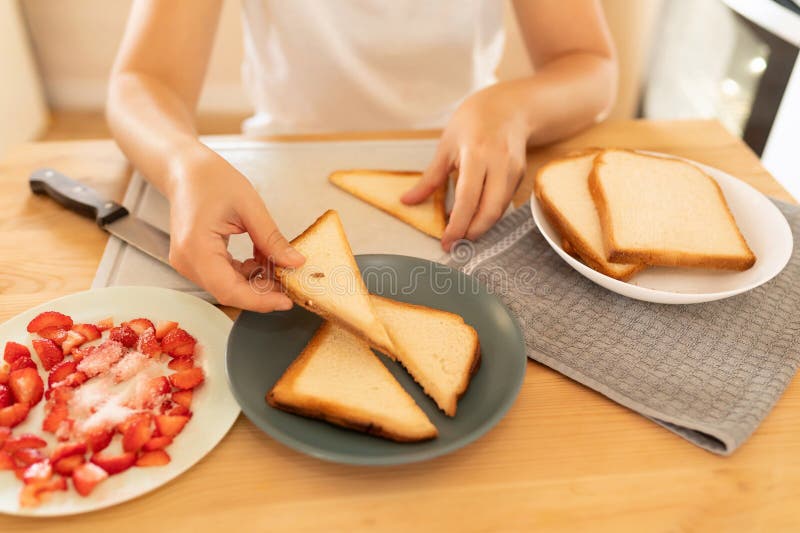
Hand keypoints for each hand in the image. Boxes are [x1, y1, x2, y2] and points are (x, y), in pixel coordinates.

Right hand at [166, 147, 304, 310]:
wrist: (185, 169)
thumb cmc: (211, 179)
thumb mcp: (250, 206)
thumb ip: (271, 239)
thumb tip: (295, 262)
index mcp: (196, 248)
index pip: (229, 290)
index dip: (260, 301)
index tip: (286, 301)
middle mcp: (187, 261)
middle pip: (228, 292)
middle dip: (261, 292)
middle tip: (289, 285)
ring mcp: (188, 262)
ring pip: (227, 286)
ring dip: (255, 282)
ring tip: (279, 267)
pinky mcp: (194, 260)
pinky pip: (222, 276)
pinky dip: (245, 273)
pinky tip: (262, 260)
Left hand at [402, 83, 529, 250]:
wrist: (509, 106)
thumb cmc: (473, 122)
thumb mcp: (446, 145)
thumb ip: (429, 178)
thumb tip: (407, 202)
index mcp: (476, 153)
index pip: (468, 198)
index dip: (458, 224)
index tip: (447, 242)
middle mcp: (499, 163)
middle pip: (490, 210)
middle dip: (472, 232)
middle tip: (455, 245)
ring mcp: (514, 170)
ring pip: (500, 209)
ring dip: (481, 226)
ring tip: (462, 234)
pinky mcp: (521, 175)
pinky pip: (505, 202)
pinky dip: (489, 214)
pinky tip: (475, 218)